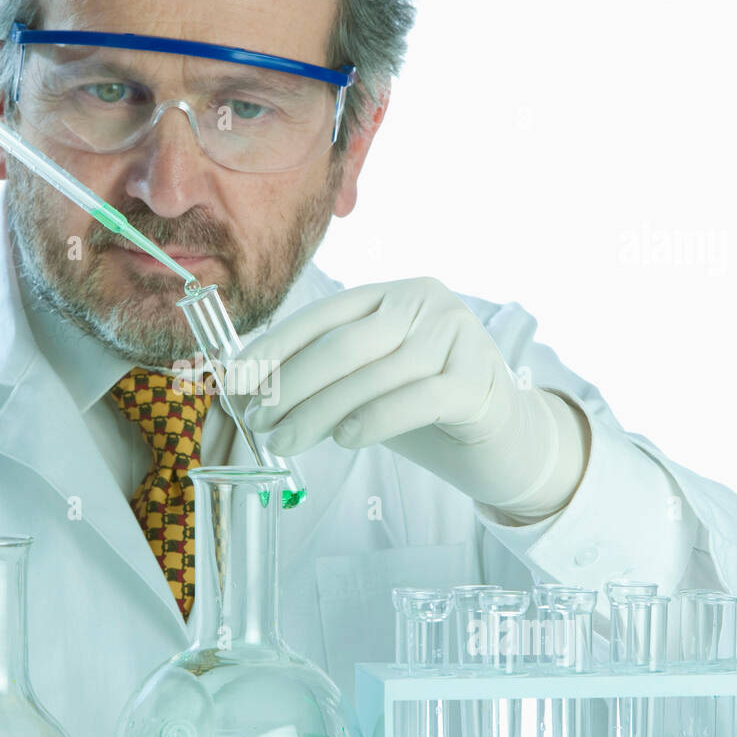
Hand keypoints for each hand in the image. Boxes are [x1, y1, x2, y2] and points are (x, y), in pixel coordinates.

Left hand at [230, 277, 588, 520]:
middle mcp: (426, 303)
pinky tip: (346, 439)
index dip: (271, 349)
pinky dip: (375, 418)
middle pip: (343, 344)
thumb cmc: (427, 411)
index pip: (320, 316)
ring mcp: (457, 335)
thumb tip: (251, 392)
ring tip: (285, 442)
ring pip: (373, 375)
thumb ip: (327, 376)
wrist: (506, 441)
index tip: (231, 381)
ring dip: (320, 412)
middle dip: (291, 385)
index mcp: (393, 294)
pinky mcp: (478, 378)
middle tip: (258, 421)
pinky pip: (416, 397)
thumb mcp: (372, 382)